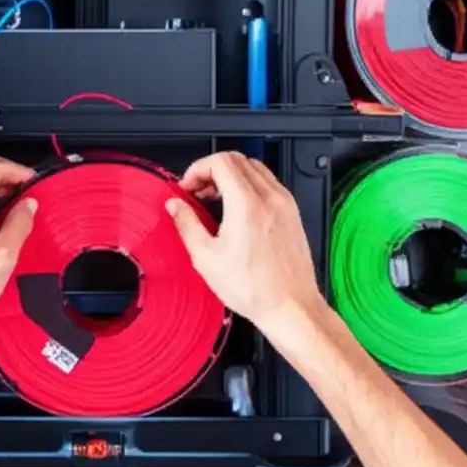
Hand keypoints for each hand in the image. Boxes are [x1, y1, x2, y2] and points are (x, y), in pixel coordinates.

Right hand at [165, 152, 323, 331]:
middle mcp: (270, 198)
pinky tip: (237, 209)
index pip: (220, 161)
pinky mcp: (292, 213)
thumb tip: (175, 206)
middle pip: (237, 159)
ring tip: (215, 199)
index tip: (188, 187)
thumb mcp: (206, 259)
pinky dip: (249, 185)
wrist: (290, 307)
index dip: (197, 169)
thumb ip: (187, 225)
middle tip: (197, 191)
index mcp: (247, 204)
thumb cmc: (255, 289)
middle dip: (212, 170)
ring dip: (231, 176)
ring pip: (254, 168)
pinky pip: (269, 184)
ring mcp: (284, 204)